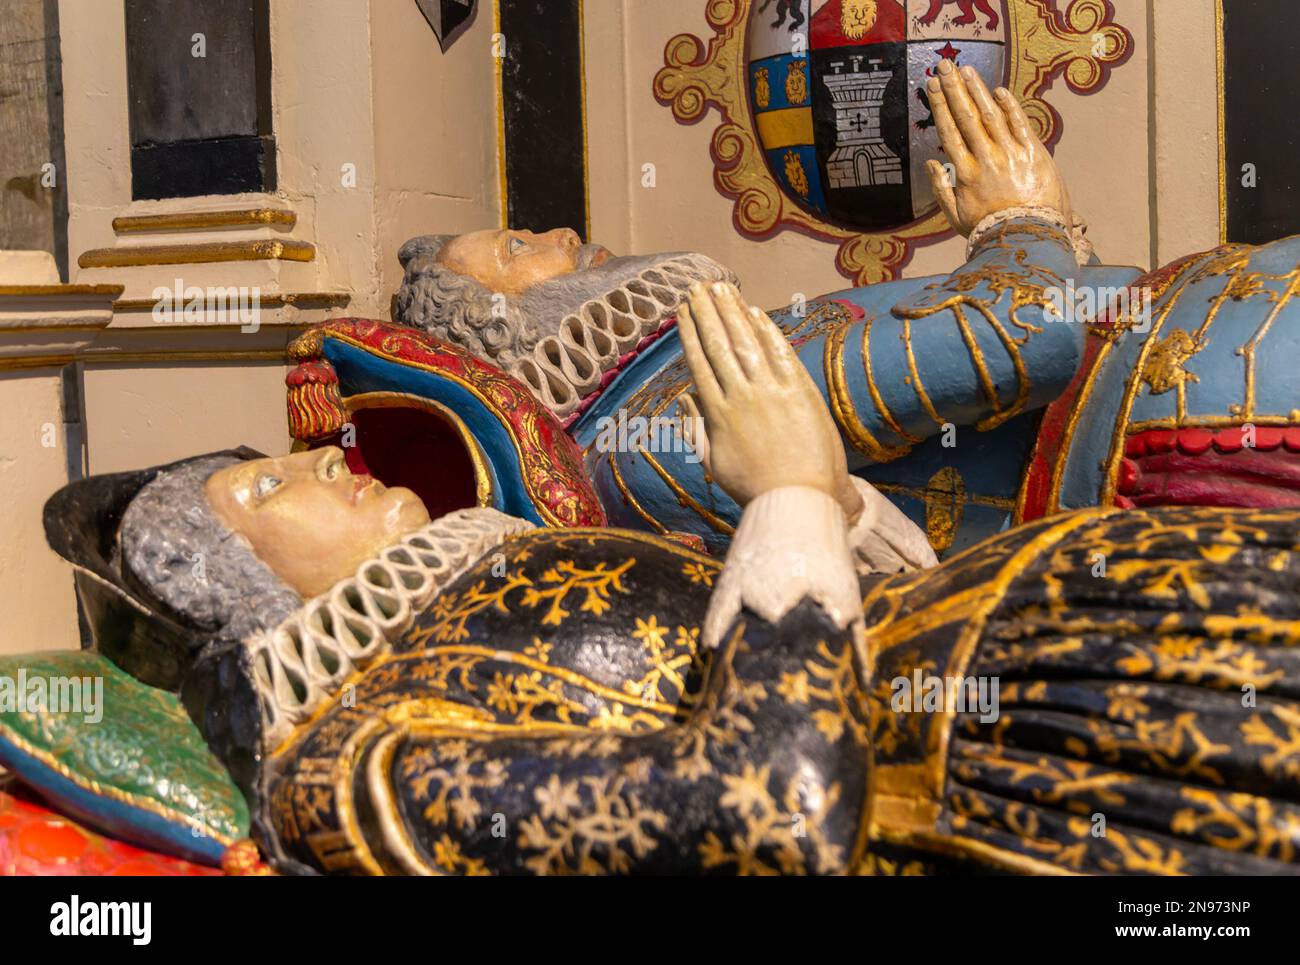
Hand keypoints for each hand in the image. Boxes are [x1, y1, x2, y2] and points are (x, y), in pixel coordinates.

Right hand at [676, 282, 862, 519]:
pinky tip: (755, 310)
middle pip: (718, 344)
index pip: (699, 362)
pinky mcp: (799, 390)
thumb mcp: (714, 463)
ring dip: (731, 311)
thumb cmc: (754, 486)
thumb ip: (695, 428)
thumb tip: (683, 398)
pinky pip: (779, 351)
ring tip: (720, 287)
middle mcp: (740, 395)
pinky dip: (766, 329)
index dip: (690, 332)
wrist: (799, 497)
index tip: (683, 311)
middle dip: (706, 312)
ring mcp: (770, 390)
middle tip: (697, 287)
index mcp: (717, 413)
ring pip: (745, 341)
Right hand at [924, 61, 1070, 236]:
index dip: (940, 106)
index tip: (933, 86)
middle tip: (944, 66)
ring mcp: (1010, 154)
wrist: (1028, 236)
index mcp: (965, 174)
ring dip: (977, 90)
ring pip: (990, 115)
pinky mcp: (1034, 153)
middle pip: (966, 117)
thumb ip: (941, 189)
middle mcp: (986, 158)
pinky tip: (998, 90)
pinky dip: (1009, 105)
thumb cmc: (990, 229)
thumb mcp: (956, 217)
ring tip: (966, 70)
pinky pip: (1020, 124)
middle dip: (954, 89)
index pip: (949, 132)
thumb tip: (929, 162)